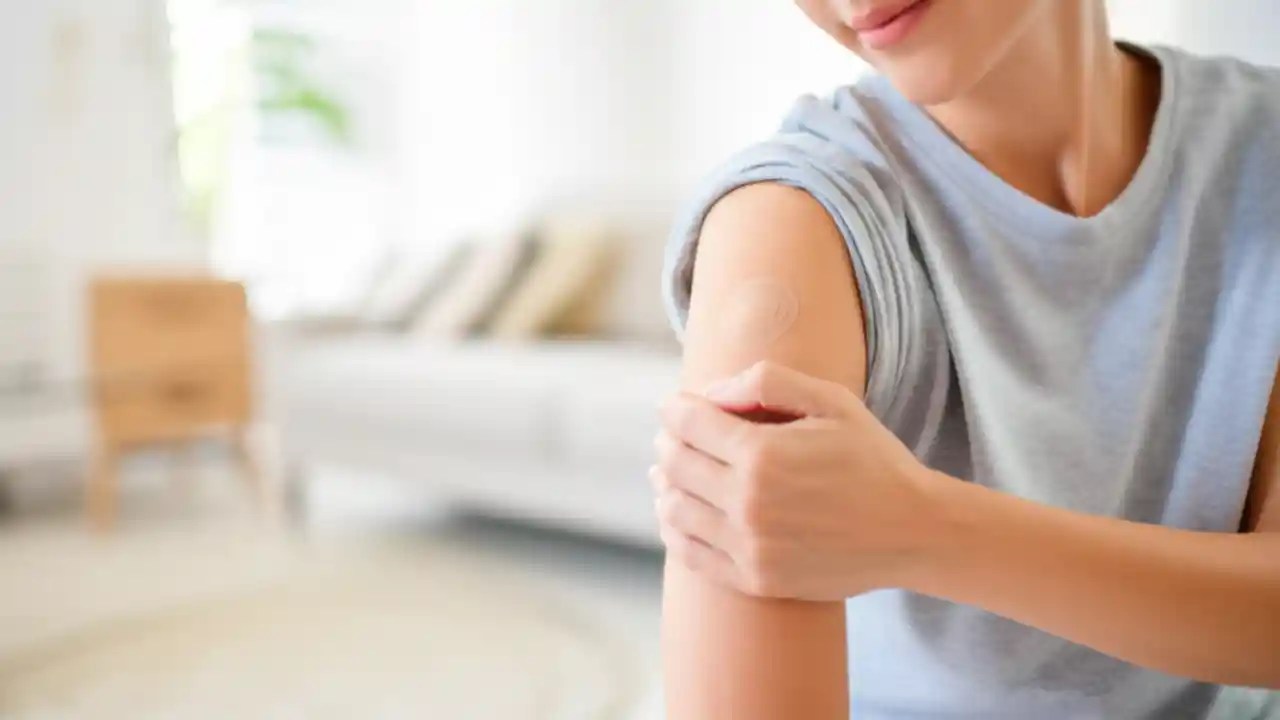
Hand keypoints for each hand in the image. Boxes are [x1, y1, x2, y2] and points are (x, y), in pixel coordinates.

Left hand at [651, 361, 938, 599]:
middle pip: (675, 464)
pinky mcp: (754, 578)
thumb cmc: (872, 458)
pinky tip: (679, 513)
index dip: (674, 409)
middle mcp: (747, 502)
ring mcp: (748, 546)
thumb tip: (709, 393)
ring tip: (671, 473)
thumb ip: (766, 382)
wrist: (912, 531)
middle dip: (668, 443)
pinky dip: (674, 529)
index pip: (687, 424)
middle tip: (674, 436)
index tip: (675, 406)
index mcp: (762, 453)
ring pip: (673, 510)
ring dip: (666, 485)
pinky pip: (689, 554)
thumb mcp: (831, 400)